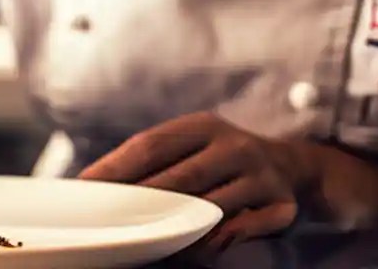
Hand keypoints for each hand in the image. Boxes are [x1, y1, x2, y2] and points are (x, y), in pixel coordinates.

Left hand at [78, 112, 313, 250]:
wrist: (293, 167)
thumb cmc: (221, 158)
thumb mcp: (194, 146)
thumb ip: (156, 160)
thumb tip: (97, 184)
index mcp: (203, 125)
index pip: (151, 144)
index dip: (115, 166)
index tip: (84, 187)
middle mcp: (234, 145)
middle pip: (178, 178)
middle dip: (139, 202)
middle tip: (108, 221)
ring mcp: (261, 176)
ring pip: (208, 209)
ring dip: (173, 229)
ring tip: (140, 242)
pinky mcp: (281, 207)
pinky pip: (237, 232)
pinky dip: (209, 244)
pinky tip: (186, 252)